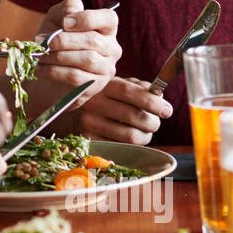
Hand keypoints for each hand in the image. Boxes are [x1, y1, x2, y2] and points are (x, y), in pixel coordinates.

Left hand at [34, 0, 120, 103]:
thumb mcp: (57, 18)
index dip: (88, 19)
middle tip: (42, 42)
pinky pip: (77, 77)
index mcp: (106, 28)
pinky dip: (54, 72)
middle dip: (63, 40)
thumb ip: (67, 8)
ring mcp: (106, 68)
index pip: (109, 18)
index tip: (65, 23)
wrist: (46, 72)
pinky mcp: (95, 86)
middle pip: (93, 40)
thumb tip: (71, 14)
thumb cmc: (54, 41)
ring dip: (58, 57)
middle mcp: (112, 48)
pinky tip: (40, 69)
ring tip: (40, 56)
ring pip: (87, 60)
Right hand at [53, 76, 172, 145]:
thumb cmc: (100, 97)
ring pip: (130, 136)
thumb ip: (138, 87)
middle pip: (134, 116)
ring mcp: (89, 123)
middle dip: (153, 122)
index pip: (131, 92)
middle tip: (156, 121)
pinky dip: (132, 145)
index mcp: (103, 86)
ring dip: (146, 136)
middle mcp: (94, 103)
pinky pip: (120, 147)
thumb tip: (159, 95)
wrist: (65, 109)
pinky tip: (131, 138)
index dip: (152, 102)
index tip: (167, 109)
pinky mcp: (88, 139)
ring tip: (146, 131)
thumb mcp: (114, 85)